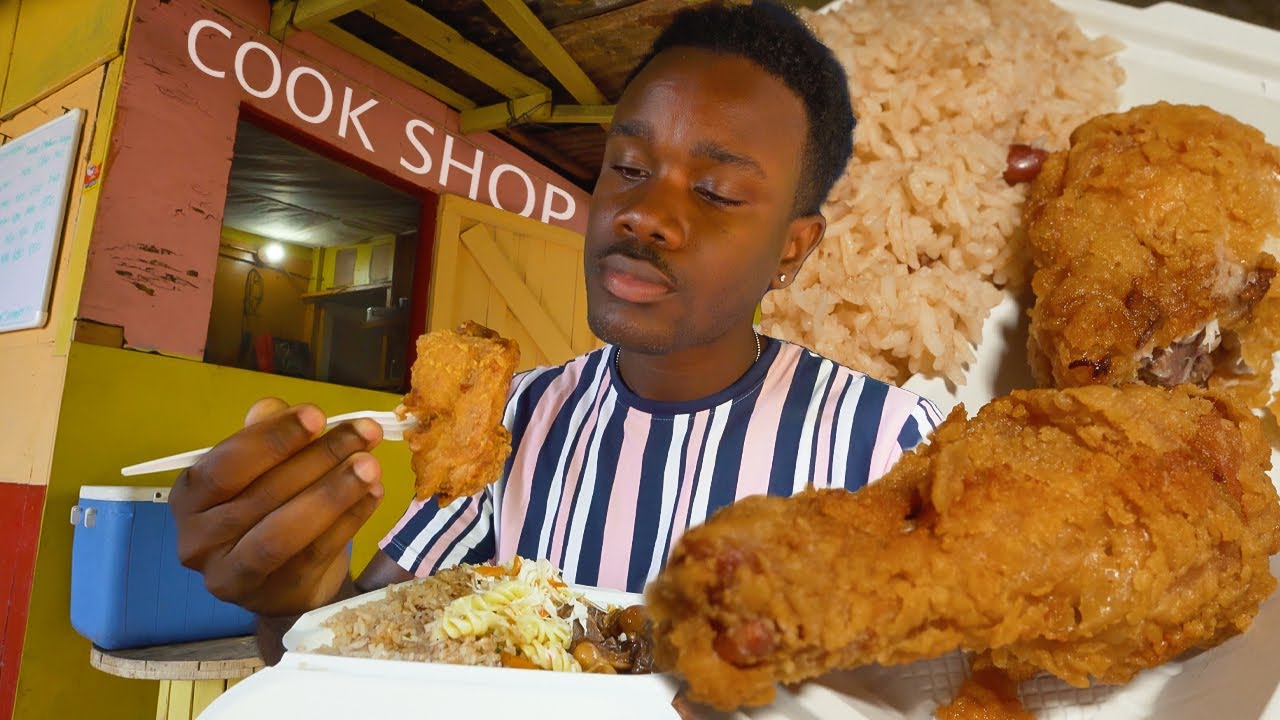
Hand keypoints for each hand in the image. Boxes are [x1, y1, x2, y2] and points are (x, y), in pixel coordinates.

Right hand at [170, 398, 384, 616]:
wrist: (280, 581)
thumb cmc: (266, 509)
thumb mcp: (259, 468)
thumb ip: (263, 435)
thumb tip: (276, 408)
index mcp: (190, 496)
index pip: (228, 465)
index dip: (273, 439)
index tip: (317, 415)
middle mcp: (199, 540)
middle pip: (263, 494)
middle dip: (320, 458)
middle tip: (365, 433)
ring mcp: (233, 575)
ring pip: (286, 531)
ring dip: (335, 492)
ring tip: (371, 465)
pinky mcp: (274, 595)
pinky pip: (317, 553)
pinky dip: (350, 520)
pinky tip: (374, 493)